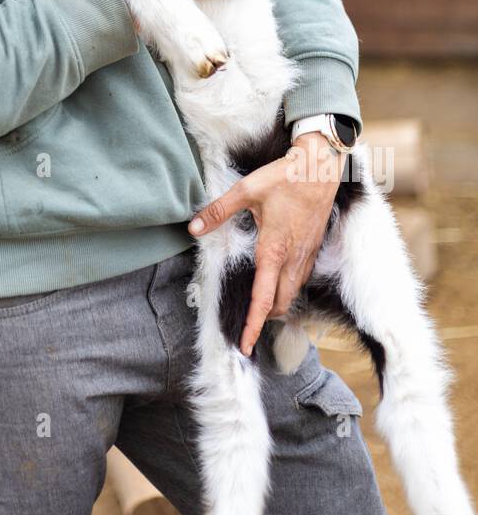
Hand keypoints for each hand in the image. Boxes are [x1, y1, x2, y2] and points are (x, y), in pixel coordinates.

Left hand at [186, 132, 342, 356]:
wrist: (321, 168)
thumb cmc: (284, 178)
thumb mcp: (246, 191)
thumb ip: (218, 211)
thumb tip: (193, 227)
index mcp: (273, 251)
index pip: (262, 299)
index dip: (251, 325)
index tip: (244, 345)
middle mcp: (292, 260)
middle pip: (280, 305)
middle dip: (263, 318)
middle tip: (246, 324)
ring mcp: (306, 256)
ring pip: (292, 294)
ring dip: (277, 304)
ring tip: (259, 306)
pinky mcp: (313, 249)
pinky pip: (300, 279)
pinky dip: (288, 288)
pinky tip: (276, 279)